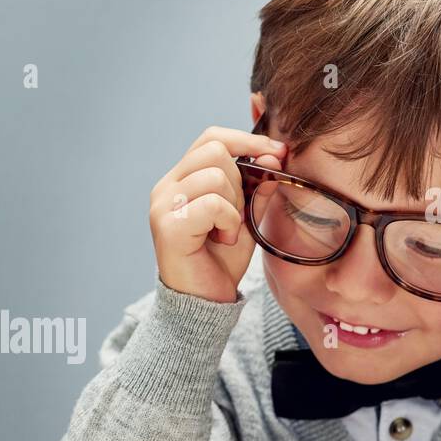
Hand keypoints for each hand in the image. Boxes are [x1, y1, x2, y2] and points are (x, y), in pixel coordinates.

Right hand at [149, 126, 285, 302]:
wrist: (204, 302)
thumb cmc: (221, 260)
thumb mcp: (246, 217)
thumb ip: (257, 187)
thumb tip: (275, 156)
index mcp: (181, 179)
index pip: (212, 138)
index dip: (247, 140)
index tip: (278, 154)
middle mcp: (166, 187)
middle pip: (215, 151)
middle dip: (240, 181)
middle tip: (237, 215)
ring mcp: (163, 205)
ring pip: (215, 176)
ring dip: (234, 206)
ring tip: (227, 232)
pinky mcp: (168, 226)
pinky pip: (212, 203)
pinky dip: (228, 221)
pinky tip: (223, 240)